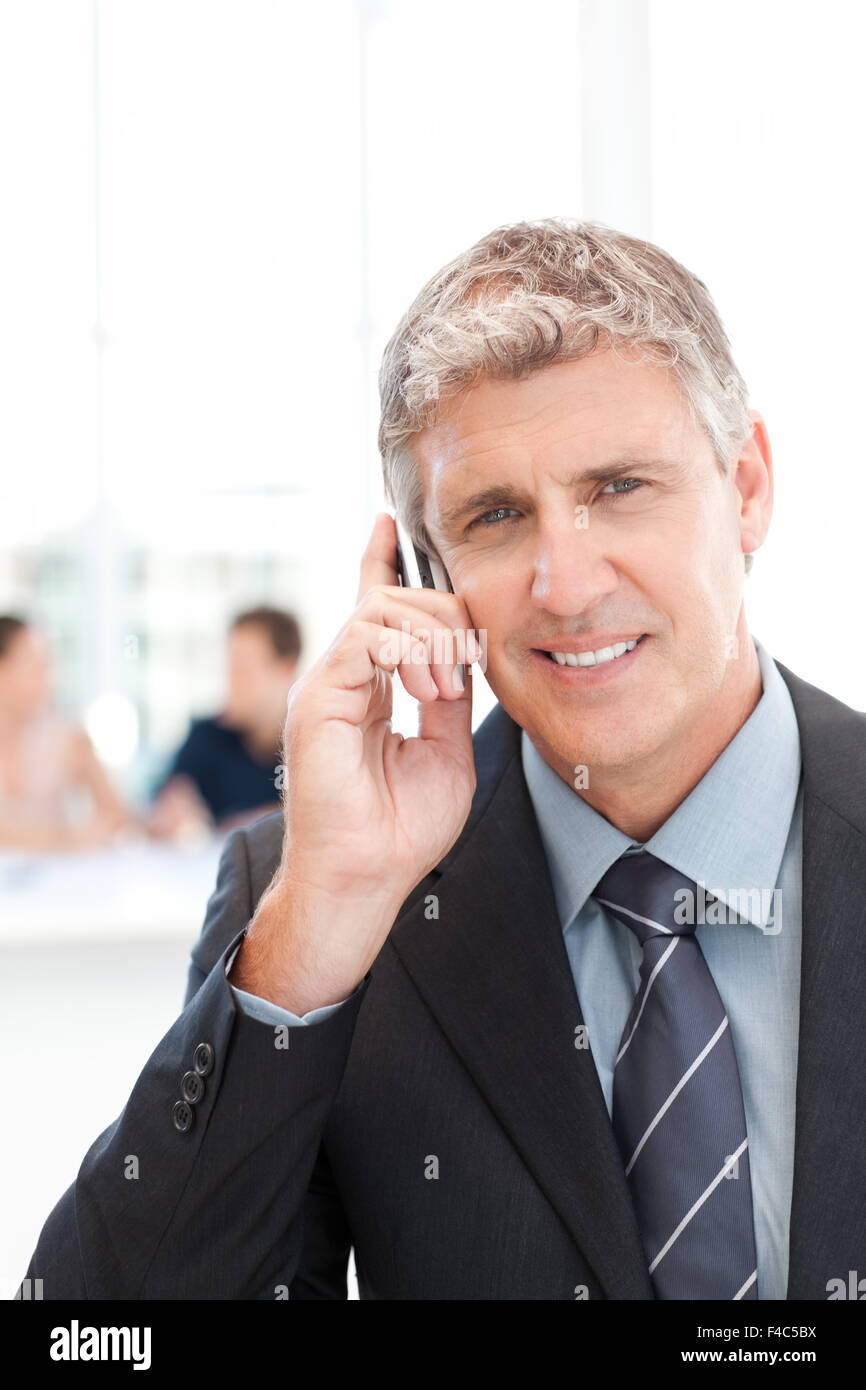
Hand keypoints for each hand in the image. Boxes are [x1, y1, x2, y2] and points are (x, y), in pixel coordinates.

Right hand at [231, 512, 481, 1010]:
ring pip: (380, 610)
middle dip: (443, 615)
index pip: (371, 607)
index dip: (379, 561)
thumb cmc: (402, 829)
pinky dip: (411, 653)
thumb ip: (449, 697)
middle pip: (391, 600)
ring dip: (431, 639)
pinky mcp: (318, 697)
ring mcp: (325, 684)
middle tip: (466, 669)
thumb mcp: (446, 751)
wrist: (367, 878)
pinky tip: (429, 689)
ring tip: (445, 690)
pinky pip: (366, 637)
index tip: (390, 522)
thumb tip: (464, 654)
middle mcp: (340, 677)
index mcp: (366, 687)